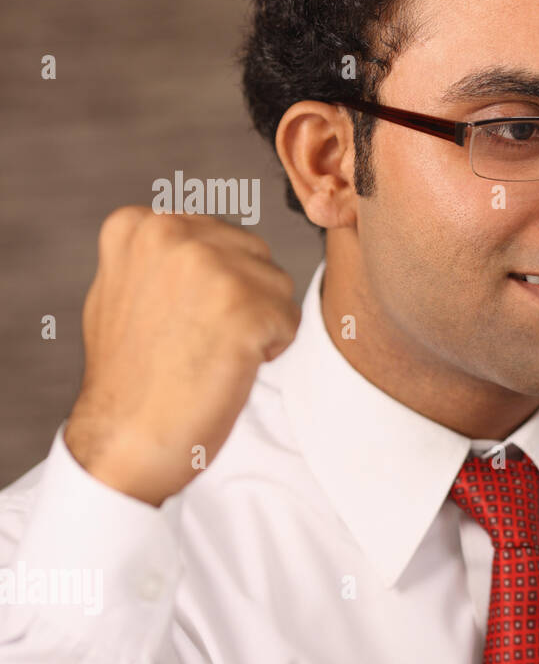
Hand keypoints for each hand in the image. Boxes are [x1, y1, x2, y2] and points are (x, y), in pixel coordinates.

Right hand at [64, 207, 300, 506]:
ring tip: (211, 354)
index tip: (179, 322)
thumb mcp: (125, 290)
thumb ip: (162, 256)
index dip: (216, 289)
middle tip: (199, 343)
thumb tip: (203, 235)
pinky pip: (289, 320)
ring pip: (278, 287)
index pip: (222, 240)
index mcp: (140, 225)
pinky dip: (272, 349)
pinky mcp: (243, 304)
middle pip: (255, 258)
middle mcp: (171, 233)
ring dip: (260, 325)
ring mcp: (209, 266)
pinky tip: (229, 367)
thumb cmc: (131, 376)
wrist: (125, 438)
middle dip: (244, 302)